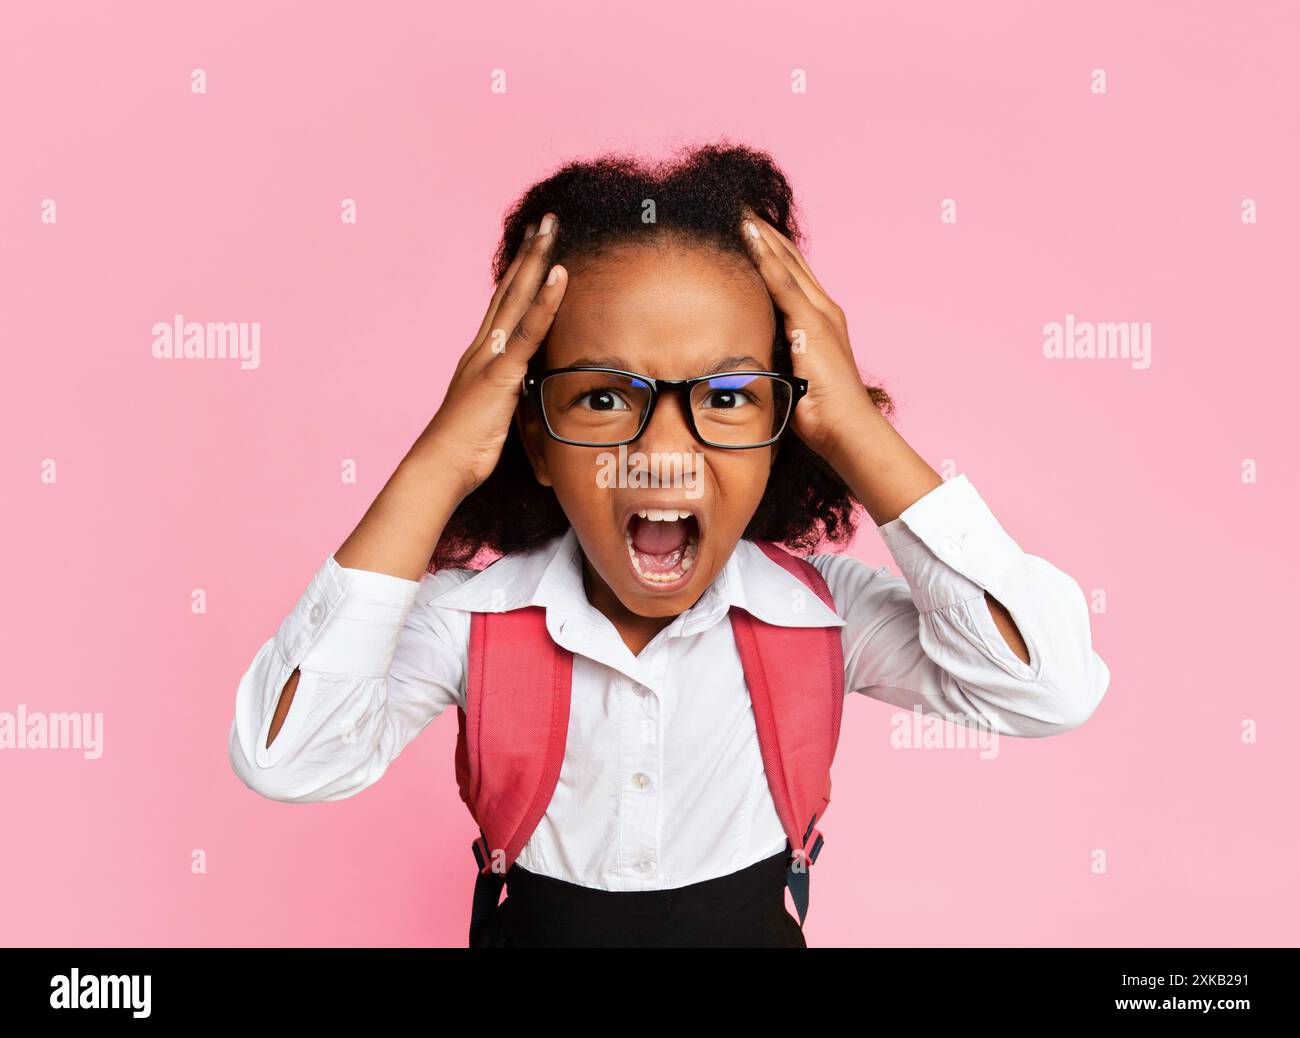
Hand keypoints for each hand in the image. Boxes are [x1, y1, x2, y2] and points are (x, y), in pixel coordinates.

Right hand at [420, 213, 566, 498]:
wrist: (441, 466)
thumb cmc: (465, 449)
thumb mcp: (494, 414)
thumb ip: (507, 394)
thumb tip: (521, 390)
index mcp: (482, 356)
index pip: (504, 305)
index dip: (520, 274)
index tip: (534, 246)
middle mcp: (483, 347)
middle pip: (509, 289)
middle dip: (528, 253)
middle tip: (544, 221)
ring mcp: (490, 356)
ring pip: (516, 297)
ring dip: (535, 261)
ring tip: (549, 228)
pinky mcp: (500, 372)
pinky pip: (528, 330)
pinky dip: (545, 301)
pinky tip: (559, 274)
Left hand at [737, 207, 874, 465]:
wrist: (848, 430)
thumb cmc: (821, 414)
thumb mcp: (792, 377)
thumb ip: (777, 359)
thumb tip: (749, 355)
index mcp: (818, 321)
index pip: (790, 275)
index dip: (770, 250)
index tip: (747, 228)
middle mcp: (823, 309)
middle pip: (789, 259)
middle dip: (764, 233)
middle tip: (739, 208)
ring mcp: (820, 314)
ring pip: (785, 263)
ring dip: (762, 235)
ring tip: (740, 211)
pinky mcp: (812, 324)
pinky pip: (783, 282)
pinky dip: (765, 257)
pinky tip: (749, 236)